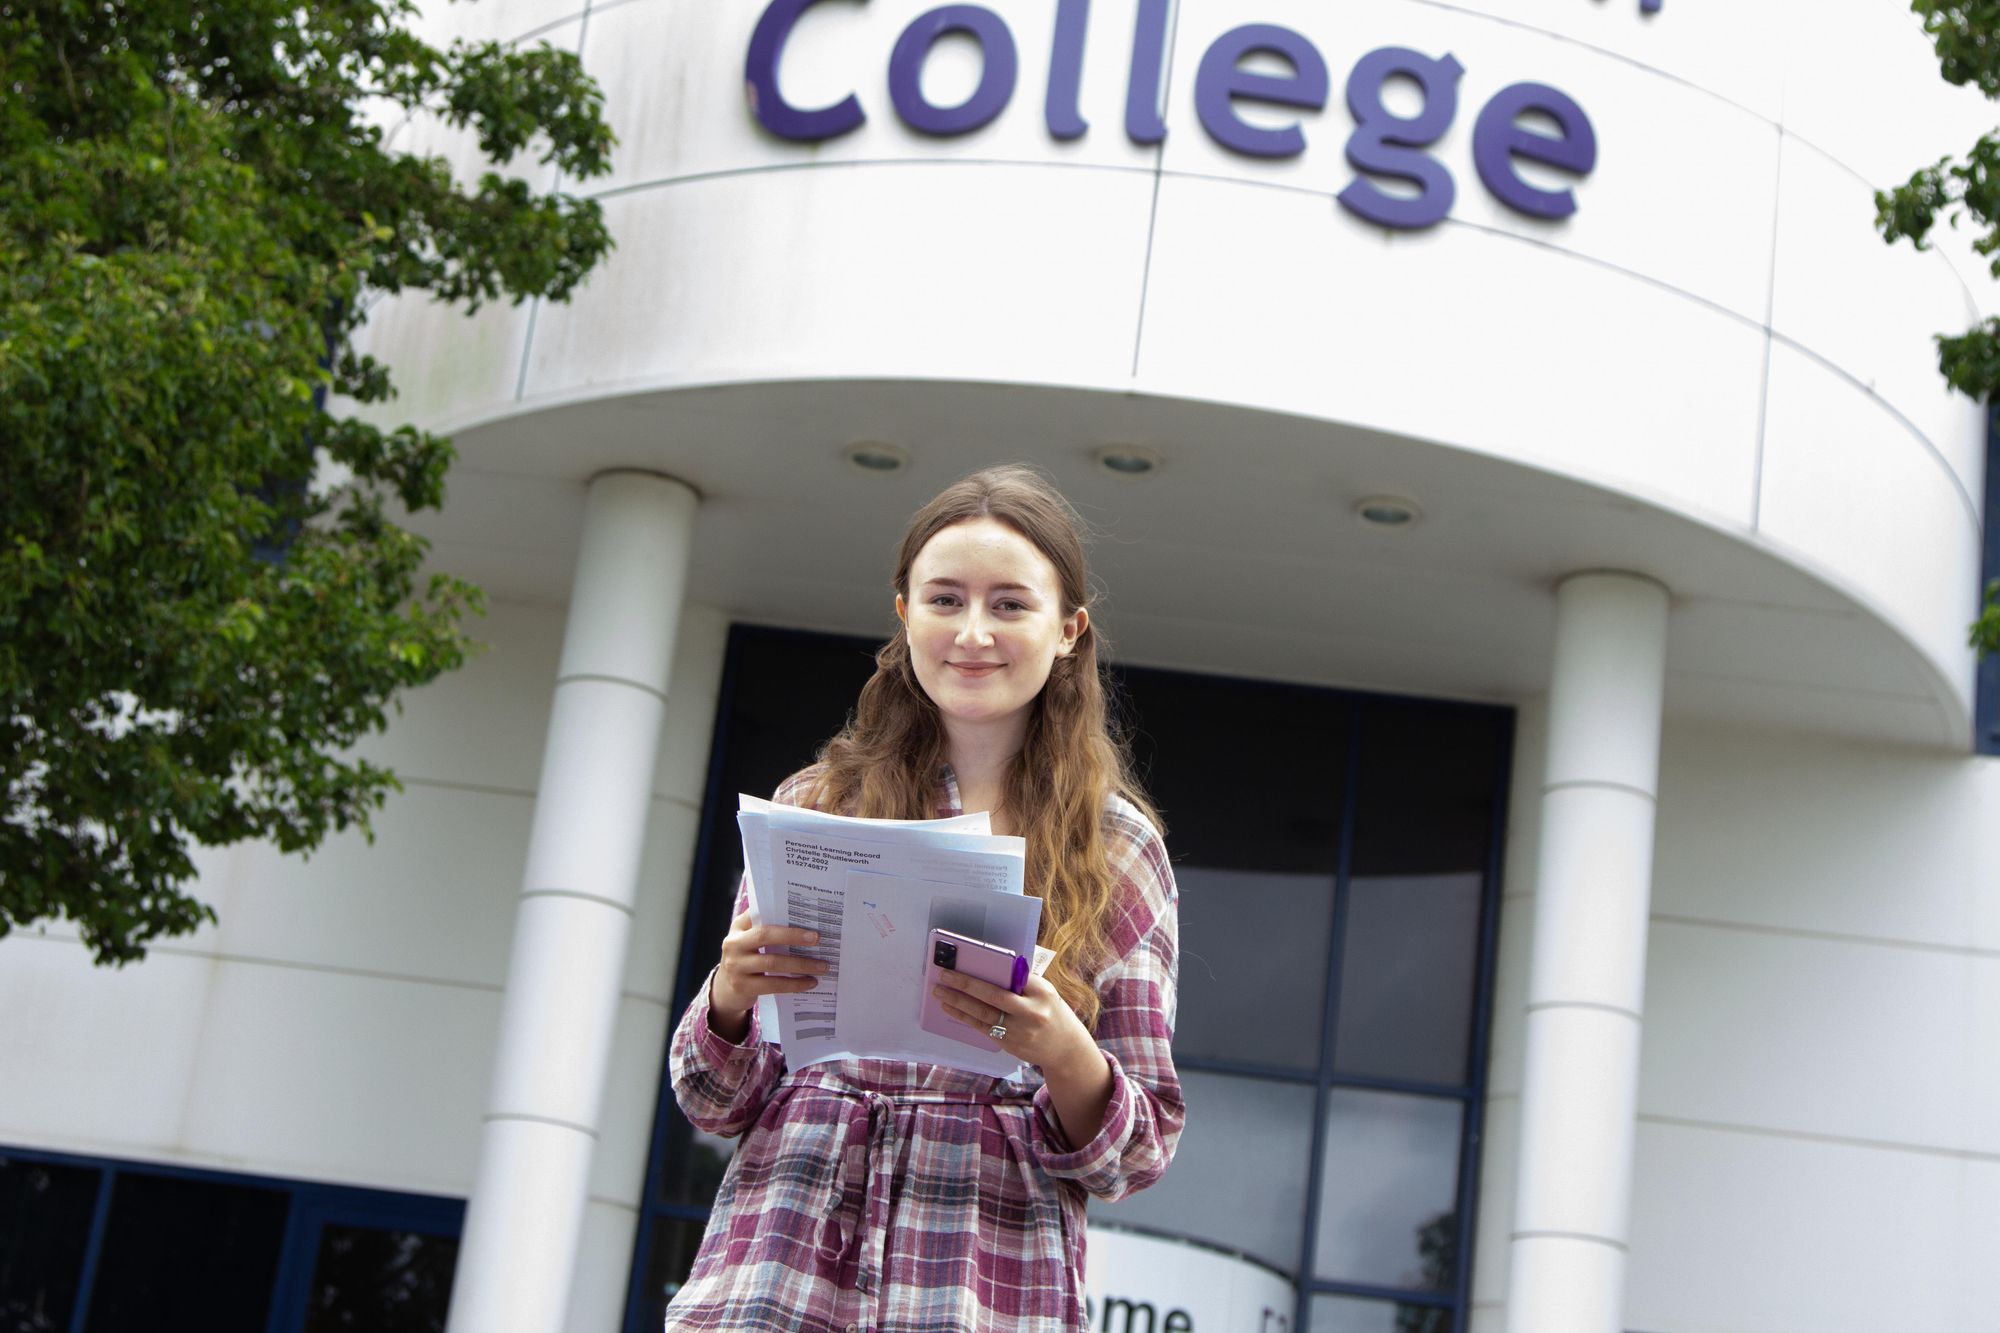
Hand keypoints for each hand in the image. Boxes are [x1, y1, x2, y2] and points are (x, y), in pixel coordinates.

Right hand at [707, 912, 826, 1041]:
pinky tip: (810, 982)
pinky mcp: (743, 987)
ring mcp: (736, 967)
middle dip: (793, 936)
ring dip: (801, 964)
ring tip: (822, 966)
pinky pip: (773, 985)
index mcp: (738, 927)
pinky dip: (795, 984)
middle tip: (817, 938)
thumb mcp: (749, 940)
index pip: (757, 912)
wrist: (727, 990)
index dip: (778, 910)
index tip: (803, 911)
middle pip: (765, 936)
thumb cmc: (747, 959)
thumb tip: (803, 920)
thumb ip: (767, 928)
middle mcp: (733, 944)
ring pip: (773, 963)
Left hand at [931, 968, 1097, 1080]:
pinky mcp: (1009, 1044)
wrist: (1065, 1049)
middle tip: (944, 975)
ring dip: (959, 1003)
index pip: (1012, 977)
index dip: (987, 971)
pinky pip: (983, 1028)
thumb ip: (1023, 982)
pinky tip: (952, 1009)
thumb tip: (992, 968)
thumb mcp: (1045, 993)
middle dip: (965, 985)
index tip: (966, 962)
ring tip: (941, 992)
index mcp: (1042, 993)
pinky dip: (965, 1017)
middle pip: (993, 996)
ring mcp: (1019, 1031)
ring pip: (983, 1015)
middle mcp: (1031, 1013)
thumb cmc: (1051, 1013)